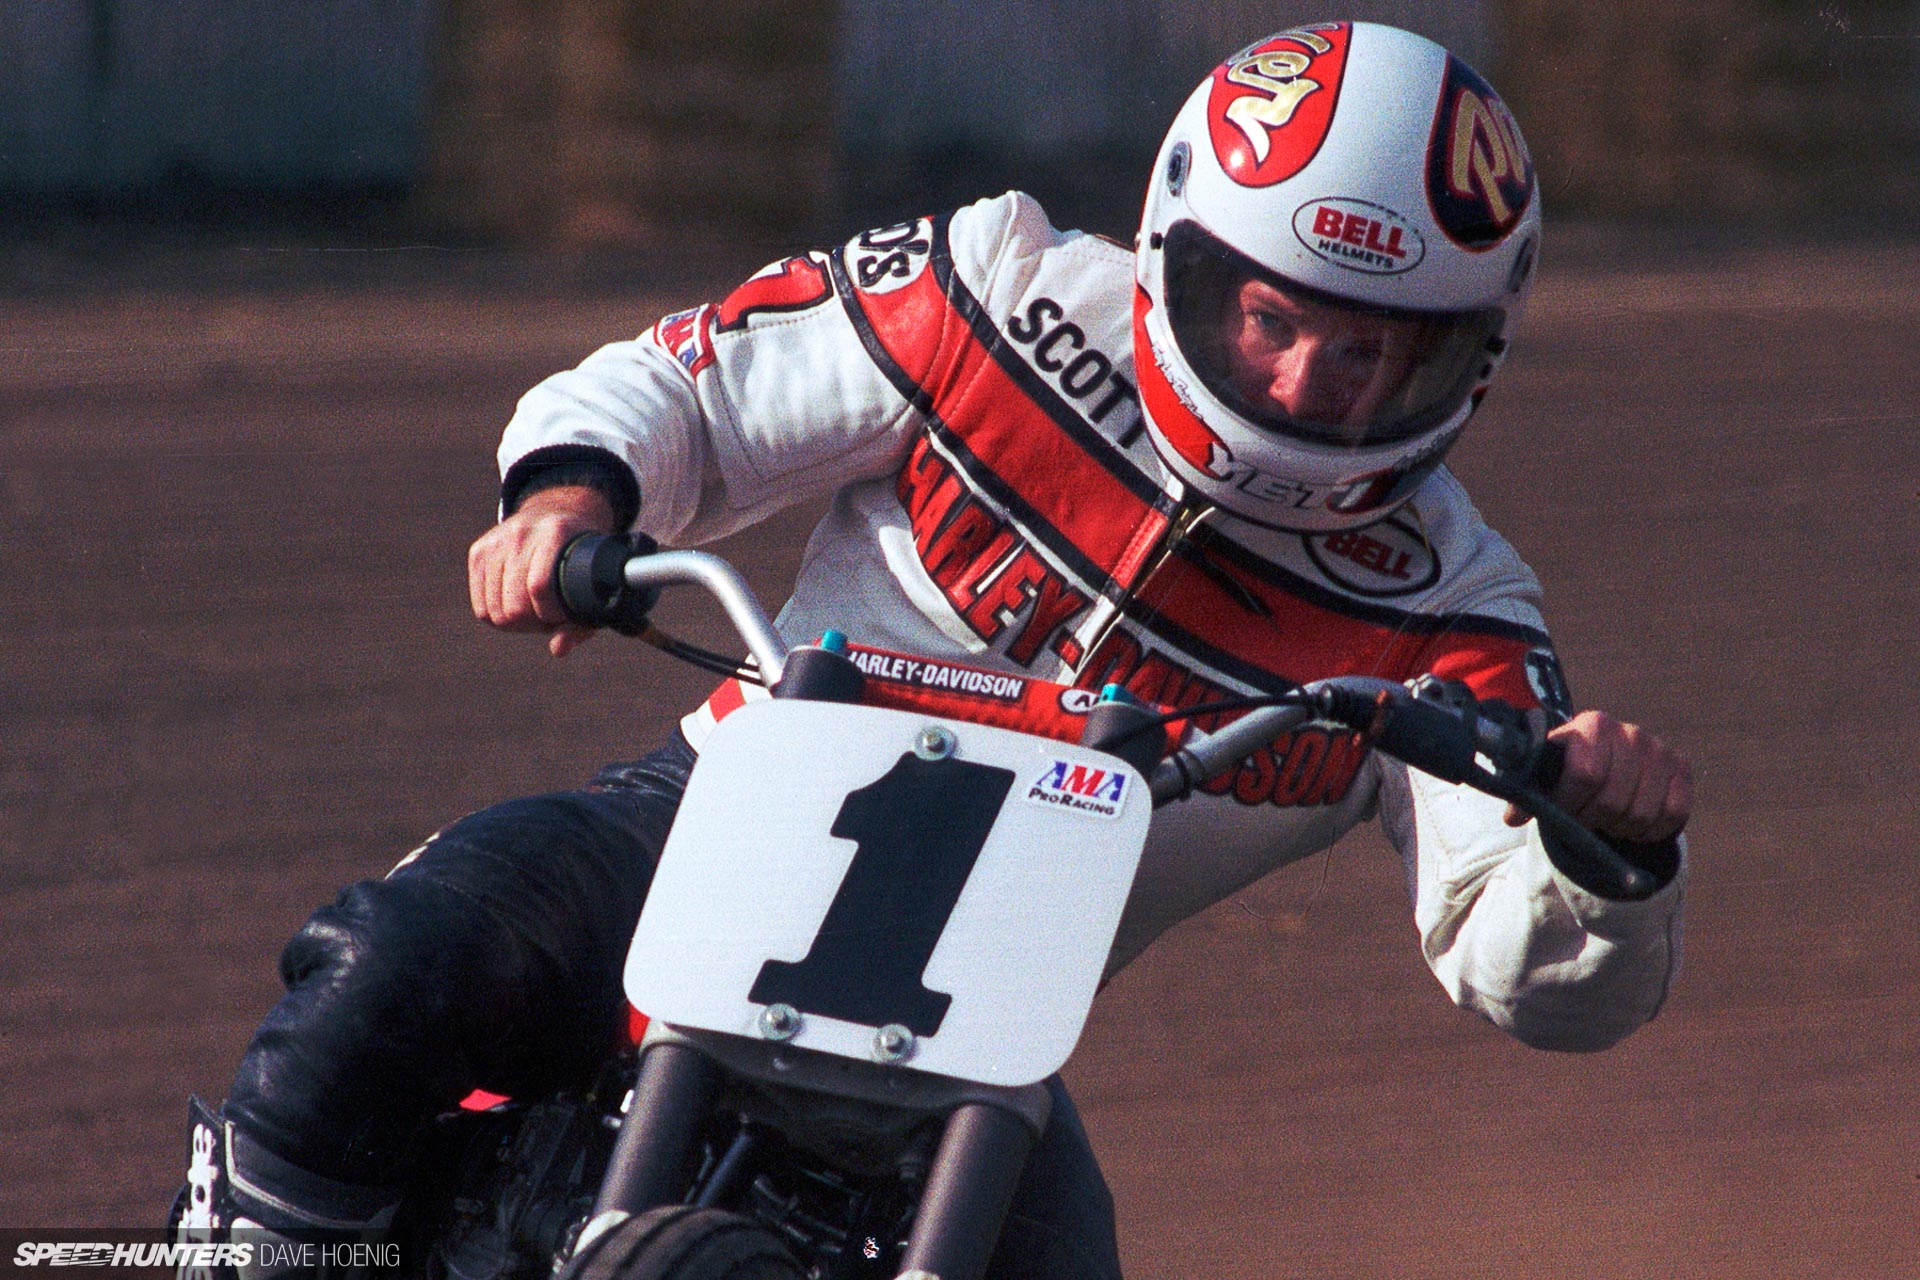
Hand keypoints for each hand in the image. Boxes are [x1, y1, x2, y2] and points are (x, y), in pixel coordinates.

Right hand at [468, 485, 618, 656]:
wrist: (558, 517)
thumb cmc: (579, 563)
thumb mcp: (590, 587)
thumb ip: (581, 623)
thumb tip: (558, 650)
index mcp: (556, 532)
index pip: (539, 587)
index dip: (549, 615)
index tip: (561, 615)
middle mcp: (522, 532)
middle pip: (513, 606)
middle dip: (532, 622)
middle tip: (548, 615)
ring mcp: (496, 540)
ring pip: (494, 611)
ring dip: (516, 621)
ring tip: (535, 608)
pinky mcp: (479, 550)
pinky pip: (481, 608)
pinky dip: (499, 615)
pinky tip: (518, 603)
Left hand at [1503, 710, 1692, 843]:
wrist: (1603, 762)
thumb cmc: (1566, 771)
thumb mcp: (1543, 777)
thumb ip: (1527, 793)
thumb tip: (1513, 817)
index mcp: (1592, 725)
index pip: (1585, 775)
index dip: (1571, 803)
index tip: (1562, 810)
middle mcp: (1631, 732)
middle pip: (1613, 800)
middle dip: (1594, 819)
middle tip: (1587, 818)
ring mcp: (1659, 749)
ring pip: (1642, 814)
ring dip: (1621, 828)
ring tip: (1608, 819)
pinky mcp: (1682, 768)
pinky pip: (1674, 814)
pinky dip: (1652, 831)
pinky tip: (1634, 824)